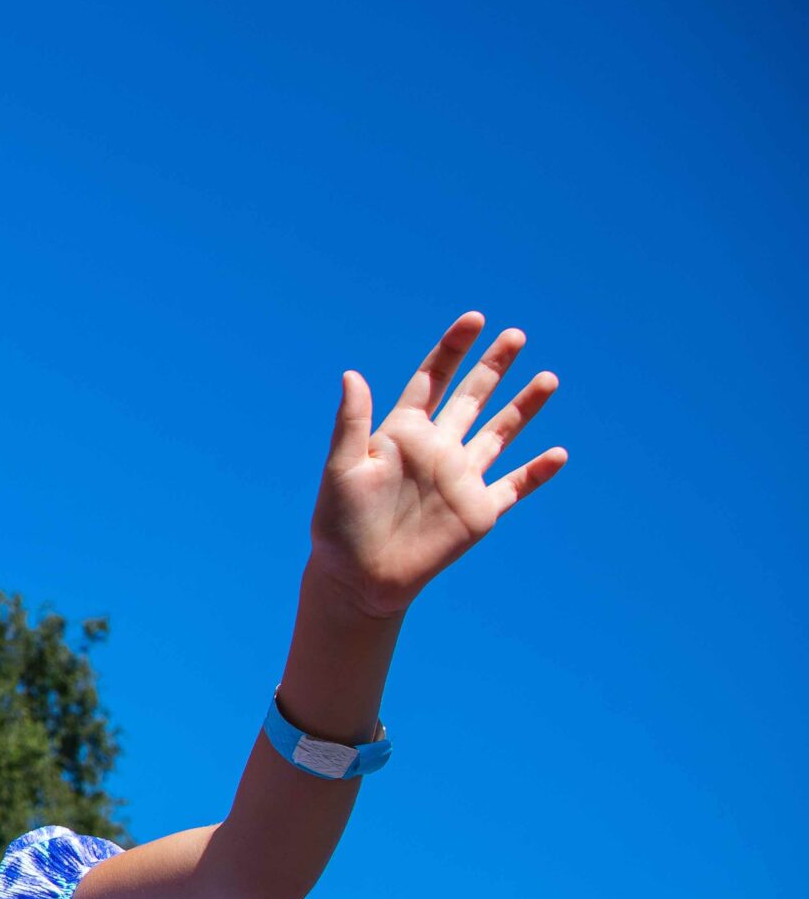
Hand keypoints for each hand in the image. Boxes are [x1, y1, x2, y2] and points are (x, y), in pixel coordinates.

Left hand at [308, 312, 566, 618]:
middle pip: (471, 398)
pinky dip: (536, 472)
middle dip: (493, 367)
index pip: (431, 381)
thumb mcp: (341, 468)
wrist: (358, 578)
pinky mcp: (479, 511)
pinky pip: (515, 486)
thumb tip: (351, 374)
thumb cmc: (339, 525)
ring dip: (524, 407)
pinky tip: (559, 454)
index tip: (474, 320)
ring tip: (548, 378)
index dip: (451, 350)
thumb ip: (352, 422)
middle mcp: (437, 450)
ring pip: (500, 433)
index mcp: (402, 433)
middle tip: (516, 335)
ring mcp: (460, 479)